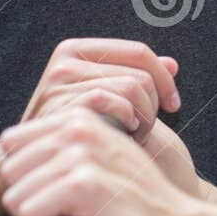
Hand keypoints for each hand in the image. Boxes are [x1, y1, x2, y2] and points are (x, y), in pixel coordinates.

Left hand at [0, 108, 210, 215]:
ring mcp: (82, 154)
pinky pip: (30, 214)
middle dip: (27, 206)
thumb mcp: (108, 159)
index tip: (47, 205)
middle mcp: (79, 128)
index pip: (13, 144)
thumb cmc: (146, 204)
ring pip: (16, 195)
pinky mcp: (84, 184)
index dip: (25, 181)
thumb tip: (20, 163)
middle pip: (10, 170)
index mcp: (82, 119)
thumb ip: (70, 151)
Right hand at [19, 38, 180, 139]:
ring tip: (136, 135)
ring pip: (133, 87)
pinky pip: (115, 102)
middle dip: (153, 104)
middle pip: (140, 72)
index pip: (138, 51)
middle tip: (147, 128)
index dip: (164, 78)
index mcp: (76, 50)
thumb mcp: (111, 99)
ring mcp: (59, 82)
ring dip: (144, 117)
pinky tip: (128, 138)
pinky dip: (130, 121)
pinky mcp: (61, 105)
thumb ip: (136, 77)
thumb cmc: (85, 131)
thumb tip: (173, 64)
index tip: (173, 105)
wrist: (43, 165)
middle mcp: (64, 60)